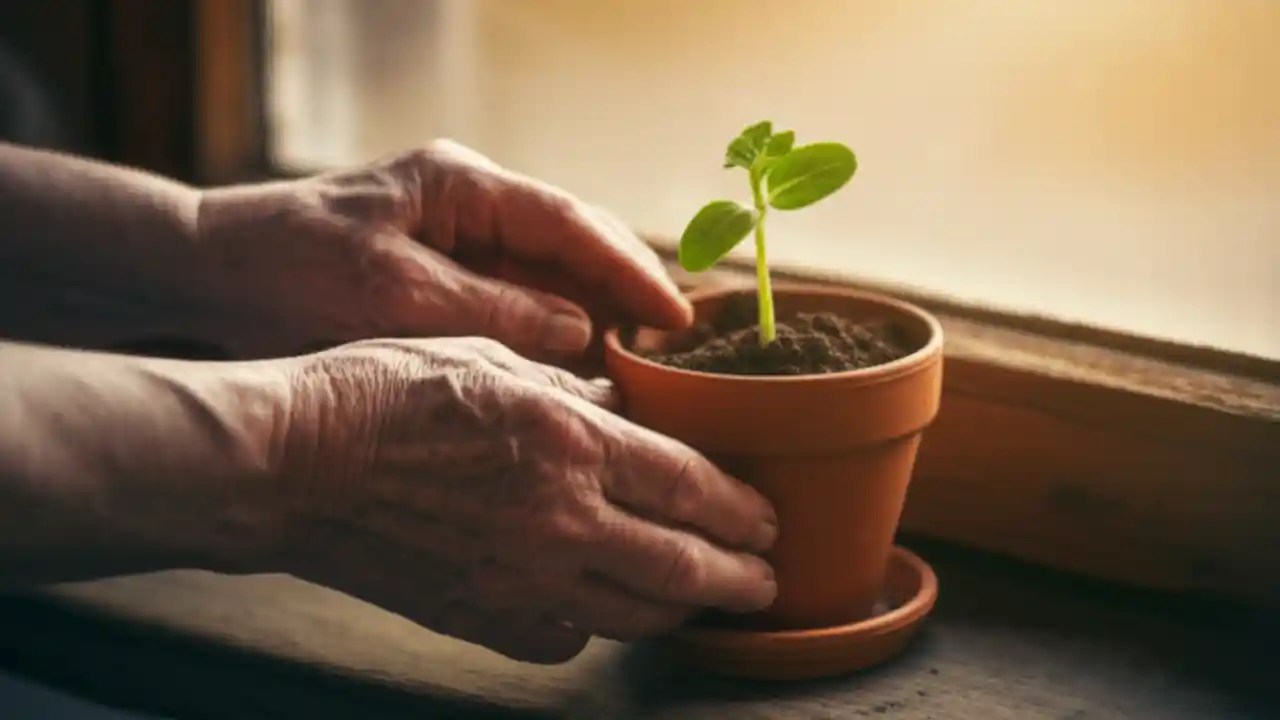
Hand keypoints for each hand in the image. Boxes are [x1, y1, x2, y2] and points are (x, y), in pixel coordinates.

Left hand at [196, 140, 690, 358]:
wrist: (208, 275)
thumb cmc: (288, 274)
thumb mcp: (393, 295)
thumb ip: (493, 309)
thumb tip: (581, 332)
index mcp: (459, 184)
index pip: (569, 221)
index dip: (630, 269)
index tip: (677, 315)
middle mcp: (468, 201)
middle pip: (573, 240)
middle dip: (627, 288)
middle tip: (679, 344)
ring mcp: (457, 234)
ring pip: (552, 270)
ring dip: (598, 312)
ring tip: (648, 364)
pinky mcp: (443, 269)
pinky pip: (518, 296)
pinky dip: (554, 329)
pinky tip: (581, 367)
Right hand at [268, 337, 776, 662]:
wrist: (294, 462)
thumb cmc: (384, 390)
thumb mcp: (491, 357)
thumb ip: (571, 392)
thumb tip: (623, 408)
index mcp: (571, 443)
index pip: (691, 488)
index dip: (743, 511)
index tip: (767, 520)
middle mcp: (560, 519)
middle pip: (683, 566)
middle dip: (738, 578)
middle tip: (764, 582)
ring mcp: (520, 578)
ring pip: (634, 614)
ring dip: (682, 611)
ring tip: (704, 602)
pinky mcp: (479, 616)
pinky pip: (564, 639)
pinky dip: (597, 628)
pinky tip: (604, 614)